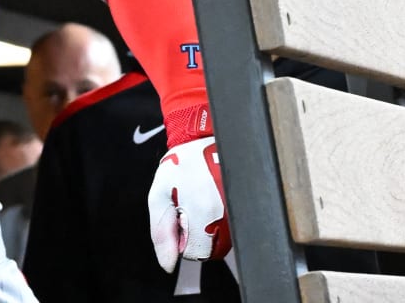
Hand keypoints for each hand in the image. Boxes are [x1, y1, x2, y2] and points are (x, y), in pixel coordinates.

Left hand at [147, 134, 229, 271]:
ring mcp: (239, 209)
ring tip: (200, 202)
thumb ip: (161, 233)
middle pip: (212, 250)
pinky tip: (212, 200)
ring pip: (225, 241)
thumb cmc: (178, 167)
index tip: (179, 217)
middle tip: (188, 209)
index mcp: (202, 212)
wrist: (200, 140)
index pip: (195, 253)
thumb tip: (168, 264)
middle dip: (197, 237)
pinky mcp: (245, 204)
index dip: (182, 239)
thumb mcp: (159, 198)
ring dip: (210, 229)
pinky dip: (221, 221)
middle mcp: (226, 214)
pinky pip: (234, 227)